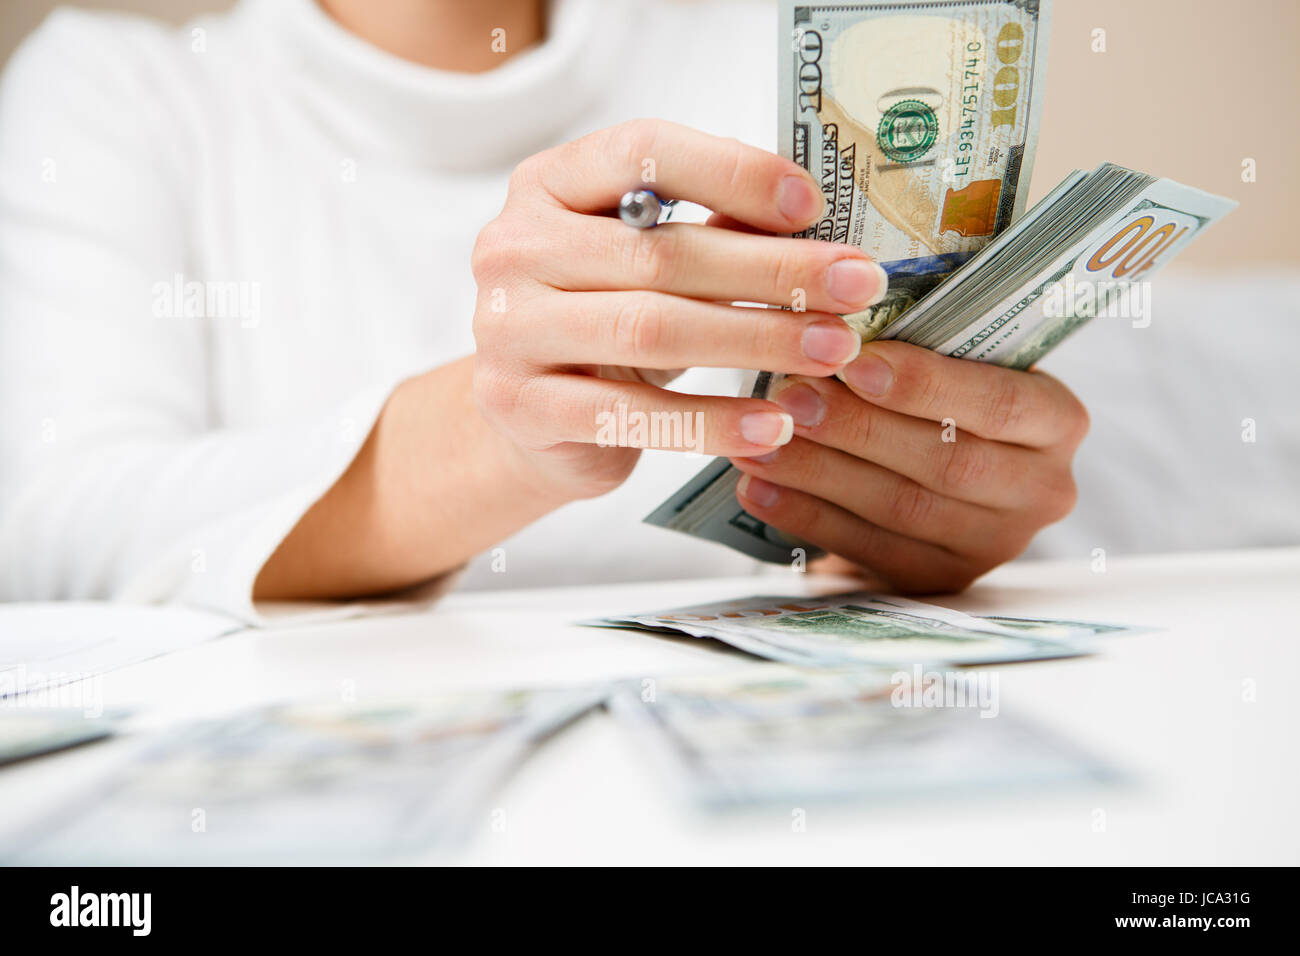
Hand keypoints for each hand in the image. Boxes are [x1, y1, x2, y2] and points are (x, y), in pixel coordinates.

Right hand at [470, 118, 886, 503]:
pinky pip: (633, 414)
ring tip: (833, 352)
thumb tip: (814, 221)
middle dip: (773, 271)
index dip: (734, 173)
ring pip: (651, 328)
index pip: (643, 152)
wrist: (526, 415)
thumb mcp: (648, 263)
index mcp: (547, 183)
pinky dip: (713, 422)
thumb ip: (711, 229)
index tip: (813, 206)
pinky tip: (775, 425)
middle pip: (661, 252)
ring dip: (757, 340)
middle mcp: (513, 246)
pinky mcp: (521, 405)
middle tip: (856, 287)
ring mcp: (507, 328)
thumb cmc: (604, 321)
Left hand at [730, 341, 1088, 592]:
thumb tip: (830, 309)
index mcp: (1056, 418)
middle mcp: (1042, 488)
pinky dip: (806, 516)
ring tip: (759, 440)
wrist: (927, 473)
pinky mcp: (940, 580)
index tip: (854, 361)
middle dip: (858, 429)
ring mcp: (995, 543)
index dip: (925, 385)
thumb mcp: (948, 355)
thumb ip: (915, 335)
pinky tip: (757, 489)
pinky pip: (869, 549)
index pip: (999, 403)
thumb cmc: (933, 394)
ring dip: (821, 472)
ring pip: (902, 508)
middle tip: (788, 396)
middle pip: (946, 461)